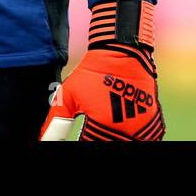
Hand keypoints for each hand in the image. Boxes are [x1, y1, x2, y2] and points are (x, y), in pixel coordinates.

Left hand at [41, 0, 163, 140]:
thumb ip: (55, 119)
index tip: (81, 134)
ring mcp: (142, 127)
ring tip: (107, 126)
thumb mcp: (69, 93)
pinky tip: (123, 130)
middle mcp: (125, 129)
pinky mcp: (153, 122)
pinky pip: (145, 139)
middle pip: (108, 143)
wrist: (122, 51)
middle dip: (99, 138)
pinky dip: (133, 137)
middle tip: (92, 129)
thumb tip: (42, 138)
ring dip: (115, 138)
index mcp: (102, 124)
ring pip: (127, 144)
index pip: (89, 144)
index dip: (83, 140)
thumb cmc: (93, 71)